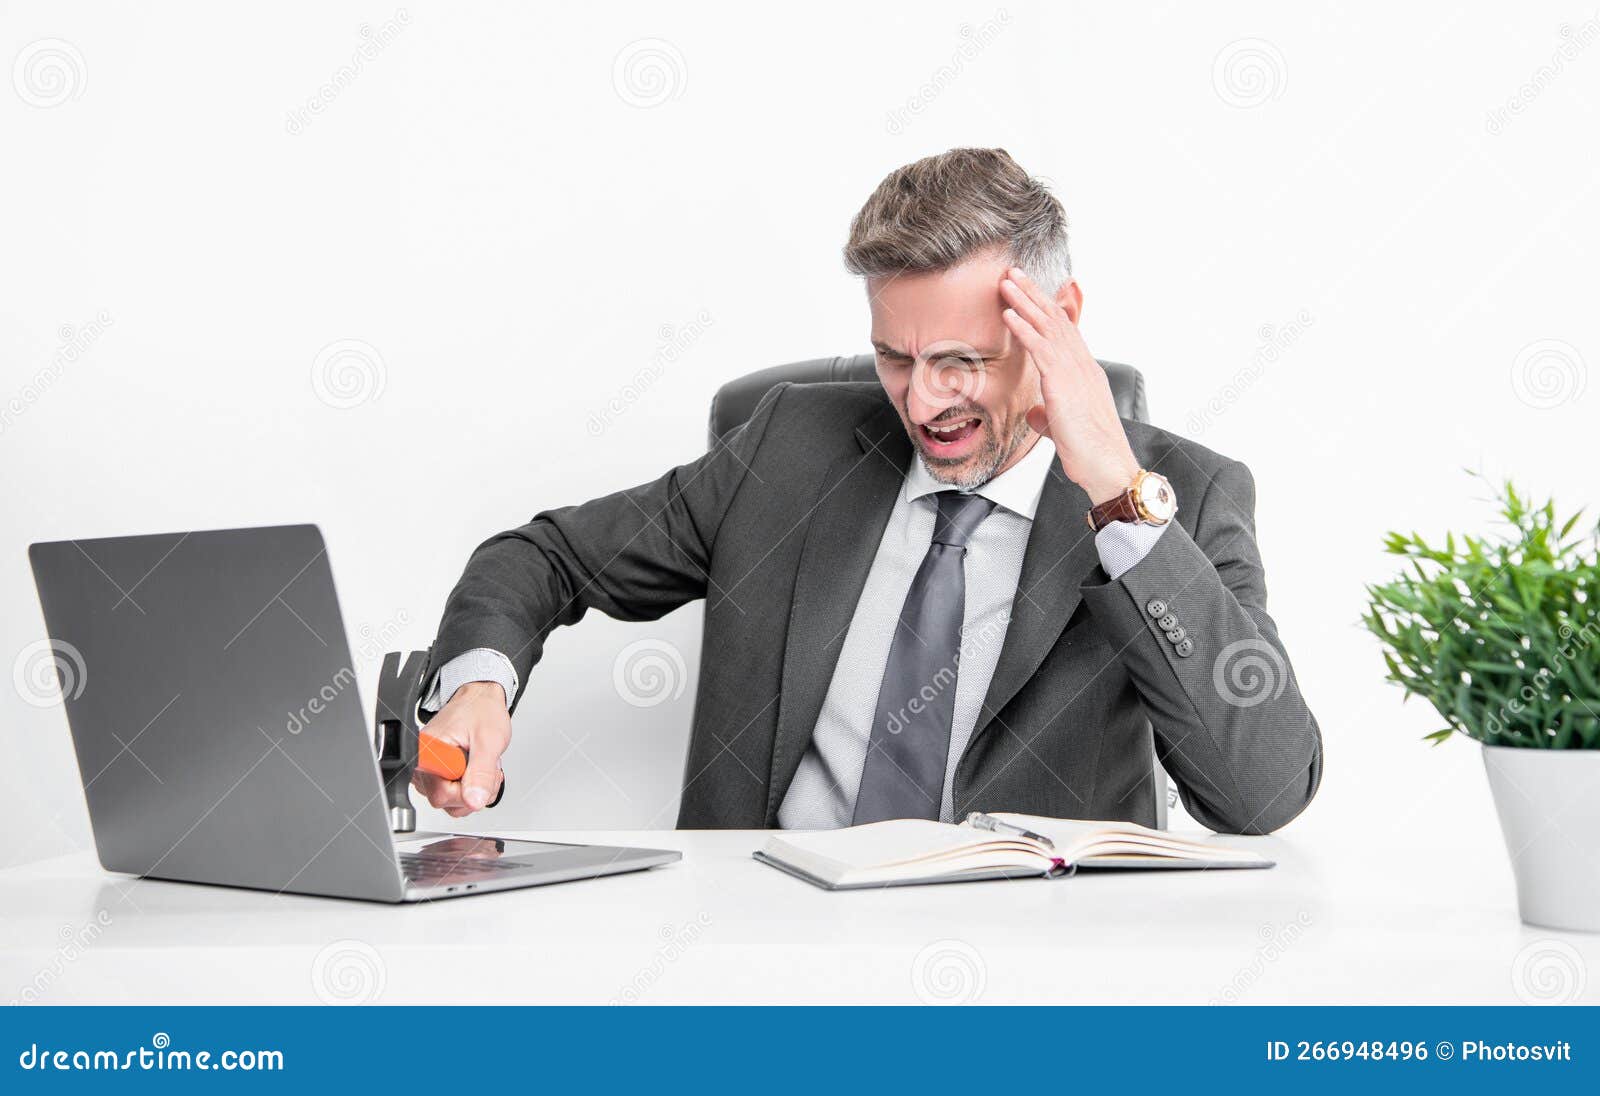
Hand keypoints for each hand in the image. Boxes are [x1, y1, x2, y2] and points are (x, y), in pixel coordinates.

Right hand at [411, 681, 508, 816]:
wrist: (480, 700)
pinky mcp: (438, 773)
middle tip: (486, 768)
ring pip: (452, 801)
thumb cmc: (481, 712)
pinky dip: (472, 786)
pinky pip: (454, 794)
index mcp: (429, 753)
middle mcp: (424, 764)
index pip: (440, 794)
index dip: (465, 790)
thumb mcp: (488, 742)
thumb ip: (482, 773)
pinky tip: (476, 768)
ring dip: (475, 789)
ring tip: (481, 765)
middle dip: (474, 790)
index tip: (477, 771)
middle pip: (445, 801)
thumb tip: (475, 800)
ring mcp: (431, 770)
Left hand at [999, 266, 1139, 504]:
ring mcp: (1076, 372)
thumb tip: (1034, 410)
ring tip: (1006, 281)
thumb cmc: (1089, 453)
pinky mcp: (1064, 384)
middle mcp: (1083, 365)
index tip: (1028, 291)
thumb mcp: (1062, 428)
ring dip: (1024, 301)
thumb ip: (1048, 413)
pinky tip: (1009, 313)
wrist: (1107, 468)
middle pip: (1055, 319)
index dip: (1044, 308)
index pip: (1063, 331)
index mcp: (1084, 373)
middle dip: (1033, 294)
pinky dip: (1024, 328)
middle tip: (1013, 272)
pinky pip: (1041, 348)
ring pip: (1047, 326)